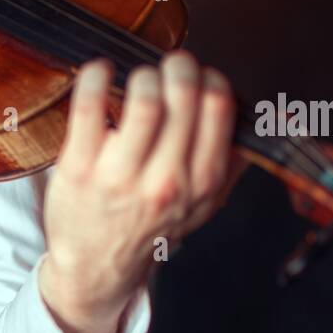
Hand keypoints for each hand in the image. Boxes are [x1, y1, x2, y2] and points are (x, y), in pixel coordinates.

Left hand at [38, 51, 241, 332]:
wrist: (97, 268)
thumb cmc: (147, 229)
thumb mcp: (202, 207)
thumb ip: (229, 166)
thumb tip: (254, 120)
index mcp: (201, 183)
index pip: (218, 108)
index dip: (210, 78)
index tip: (200, 75)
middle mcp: (165, 180)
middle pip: (182, 96)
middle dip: (178, 67)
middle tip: (170, 64)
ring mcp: (120, 175)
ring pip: (143, 99)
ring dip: (143, 74)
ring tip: (139, 78)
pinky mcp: (79, 168)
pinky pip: (89, 107)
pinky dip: (95, 78)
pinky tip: (99, 71)